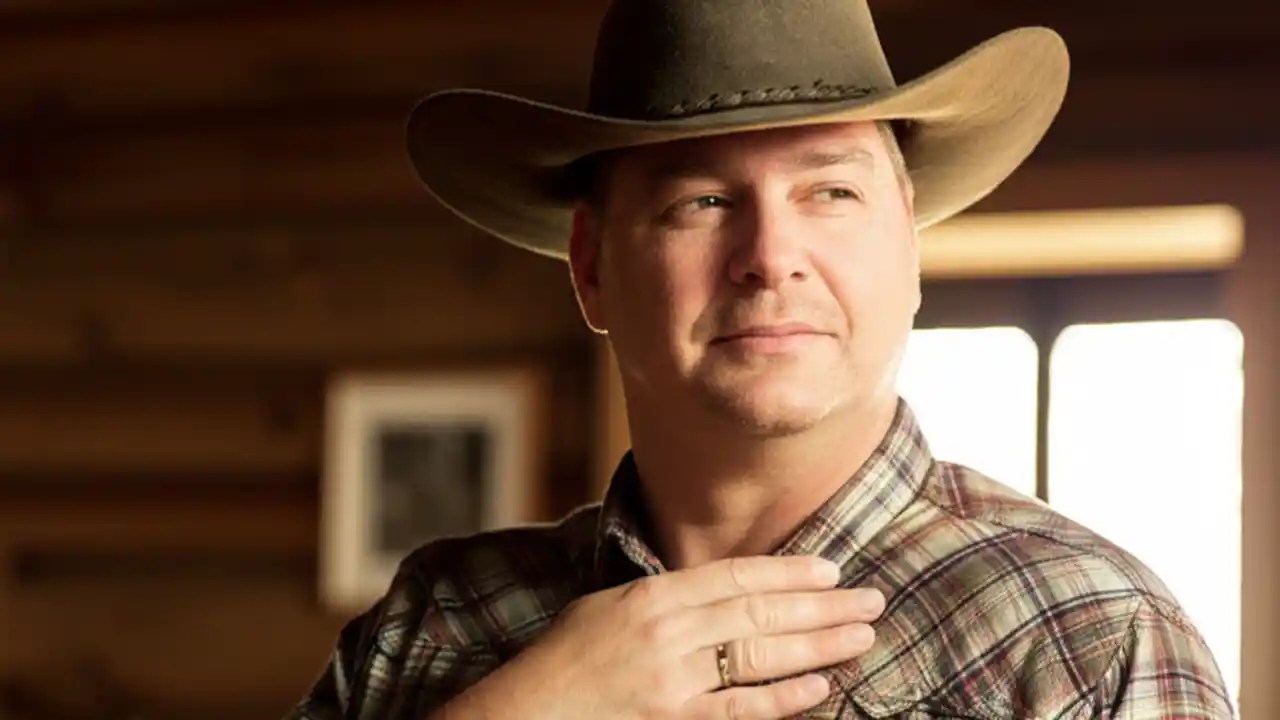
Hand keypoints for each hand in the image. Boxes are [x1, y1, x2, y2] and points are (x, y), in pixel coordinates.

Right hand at [436, 555, 883, 719]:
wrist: (529, 712)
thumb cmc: (567, 658)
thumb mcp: (610, 607)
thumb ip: (669, 598)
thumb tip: (728, 591)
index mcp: (652, 595)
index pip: (737, 577)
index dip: (790, 571)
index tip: (832, 568)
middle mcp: (668, 633)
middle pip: (761, 613)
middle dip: (822, 605)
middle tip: (871, 600)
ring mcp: (674, 681)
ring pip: (761, 656)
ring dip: (818, 645)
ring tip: (862, 635)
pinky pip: (740, 709)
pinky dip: (784, 698)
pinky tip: (820, 685)